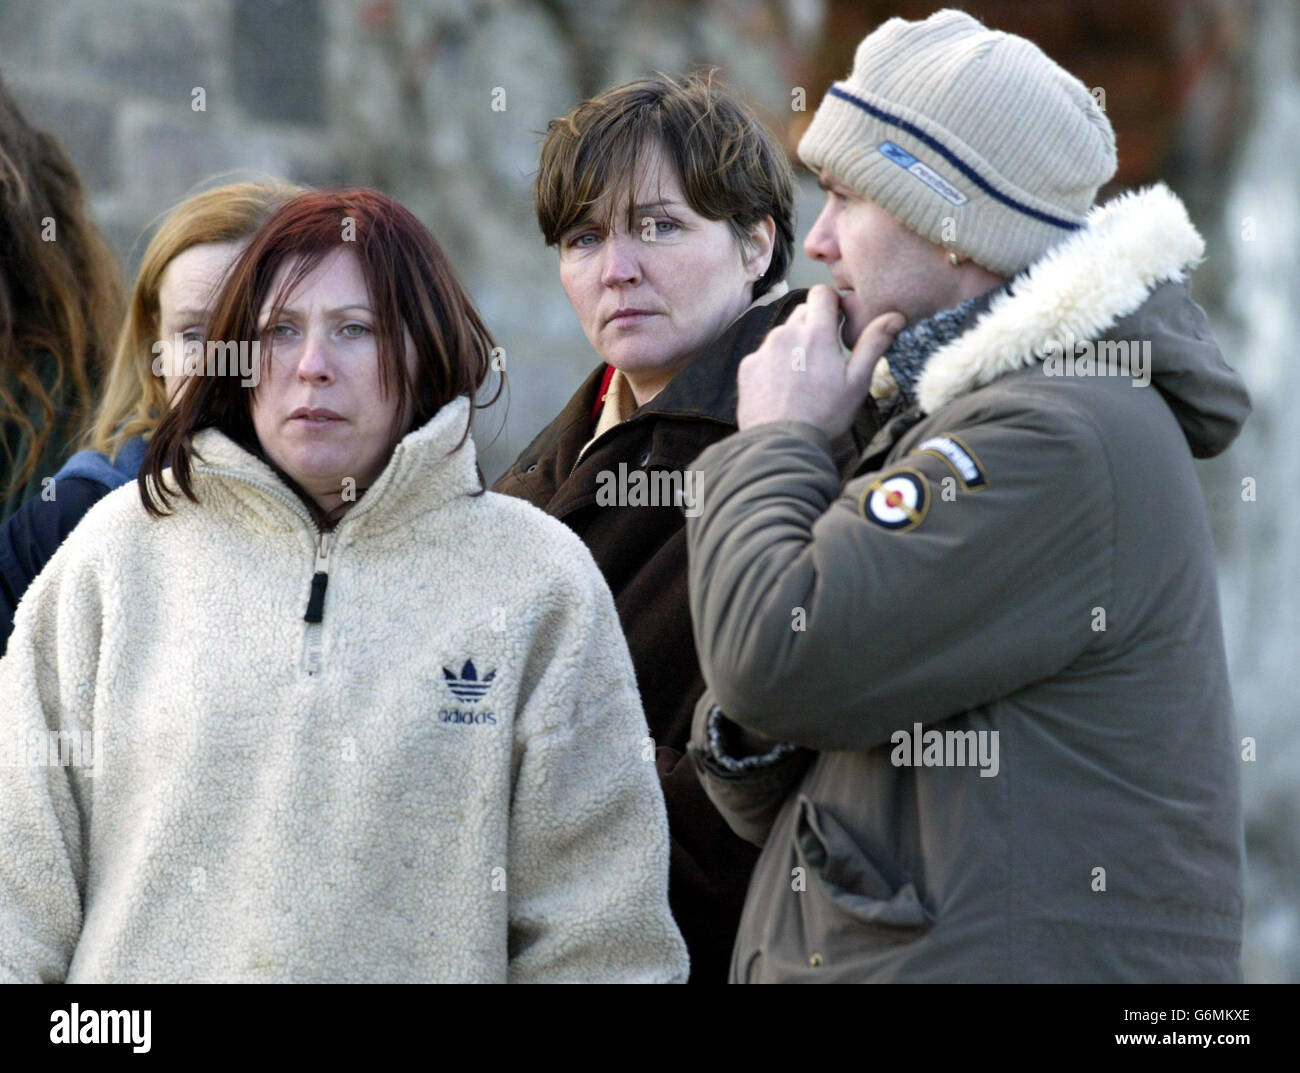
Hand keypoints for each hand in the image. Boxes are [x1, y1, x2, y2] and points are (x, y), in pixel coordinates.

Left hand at [736, 284, 903, 436]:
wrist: (780, 445)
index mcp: (815, 333)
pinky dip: (774, 363)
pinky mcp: (747, 366)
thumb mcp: (857, 382)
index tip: (838, 321)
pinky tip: (784, 387)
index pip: (821, 292)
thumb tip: (895, 316)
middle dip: (815, 324)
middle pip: (802, 311)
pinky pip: (764, 354)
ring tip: (804, 376)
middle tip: (826, 354)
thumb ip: (874, 344)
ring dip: (795, 344)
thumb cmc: (824, 416)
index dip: (832, 302)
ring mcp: (763, 350)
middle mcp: (785, 334)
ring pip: (783, 333)